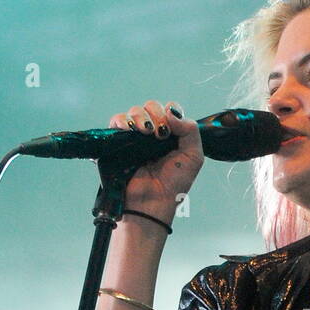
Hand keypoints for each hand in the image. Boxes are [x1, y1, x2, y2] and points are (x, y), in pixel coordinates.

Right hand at [108, 98, 202, 221]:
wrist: (152, 201)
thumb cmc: (174, 184)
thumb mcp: (193, 156)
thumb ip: (190, 130)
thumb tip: (170, 111)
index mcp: (171, 135)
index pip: (169, 110)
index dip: (170, 112)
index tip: (170, 127)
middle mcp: (153, 134)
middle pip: (151, 107)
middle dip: (155, 114)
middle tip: (158, 133)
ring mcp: (135, 138)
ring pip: (134, 112)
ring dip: (140, 117)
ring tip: (145, 132)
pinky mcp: (118, 143)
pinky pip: (116, 122)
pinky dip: (122, 120)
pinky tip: (129, 128)